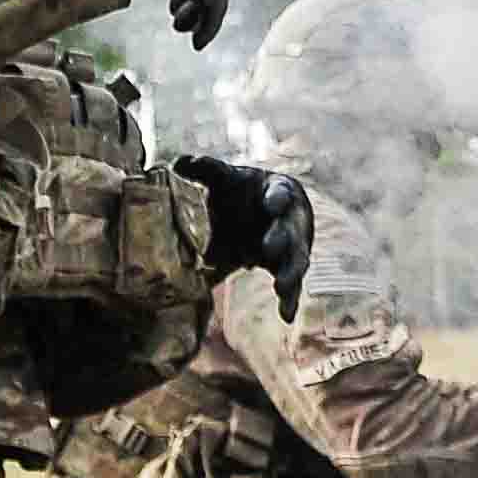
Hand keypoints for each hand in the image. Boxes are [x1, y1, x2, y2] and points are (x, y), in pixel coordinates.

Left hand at [177, 156, 312, 320]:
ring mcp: (293, 246)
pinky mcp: (288, 268)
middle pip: (292, 229)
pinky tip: (286, 315)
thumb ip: (206, 170)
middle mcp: (291, 219)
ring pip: (297, 259)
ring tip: (282, 288)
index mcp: (279, 191)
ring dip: (290, 273)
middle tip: (268, 246)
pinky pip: (292, 285)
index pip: (281, 193)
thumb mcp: (226, 180)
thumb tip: (179, 162)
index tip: (270, 203)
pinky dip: (290, 300)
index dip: (277, 197)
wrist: (256, 215)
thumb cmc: (243, 193)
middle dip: (283, 237)